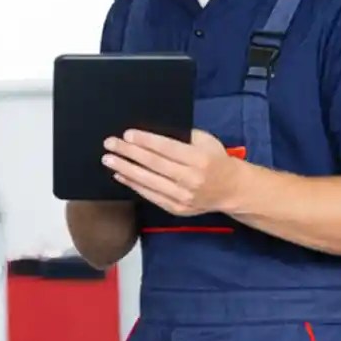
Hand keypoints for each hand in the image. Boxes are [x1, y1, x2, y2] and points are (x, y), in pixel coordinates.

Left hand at [102, 128, 244, 216]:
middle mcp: (191, 179)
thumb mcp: (206, 141)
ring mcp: (183, 197)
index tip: (127, 134)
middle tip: (110, 144)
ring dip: (125, 169)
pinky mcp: (176, 209)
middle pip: (153, 164)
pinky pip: (151, 195)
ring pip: (148, 181)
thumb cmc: (216, 160)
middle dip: (129, 153)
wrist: (231, 190)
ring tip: (109, 159)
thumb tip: (152, 131)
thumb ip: (183, 136)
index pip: (166, 148)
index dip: (145, 141)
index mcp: (200, 160)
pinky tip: (121, 175)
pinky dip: (134, 185)